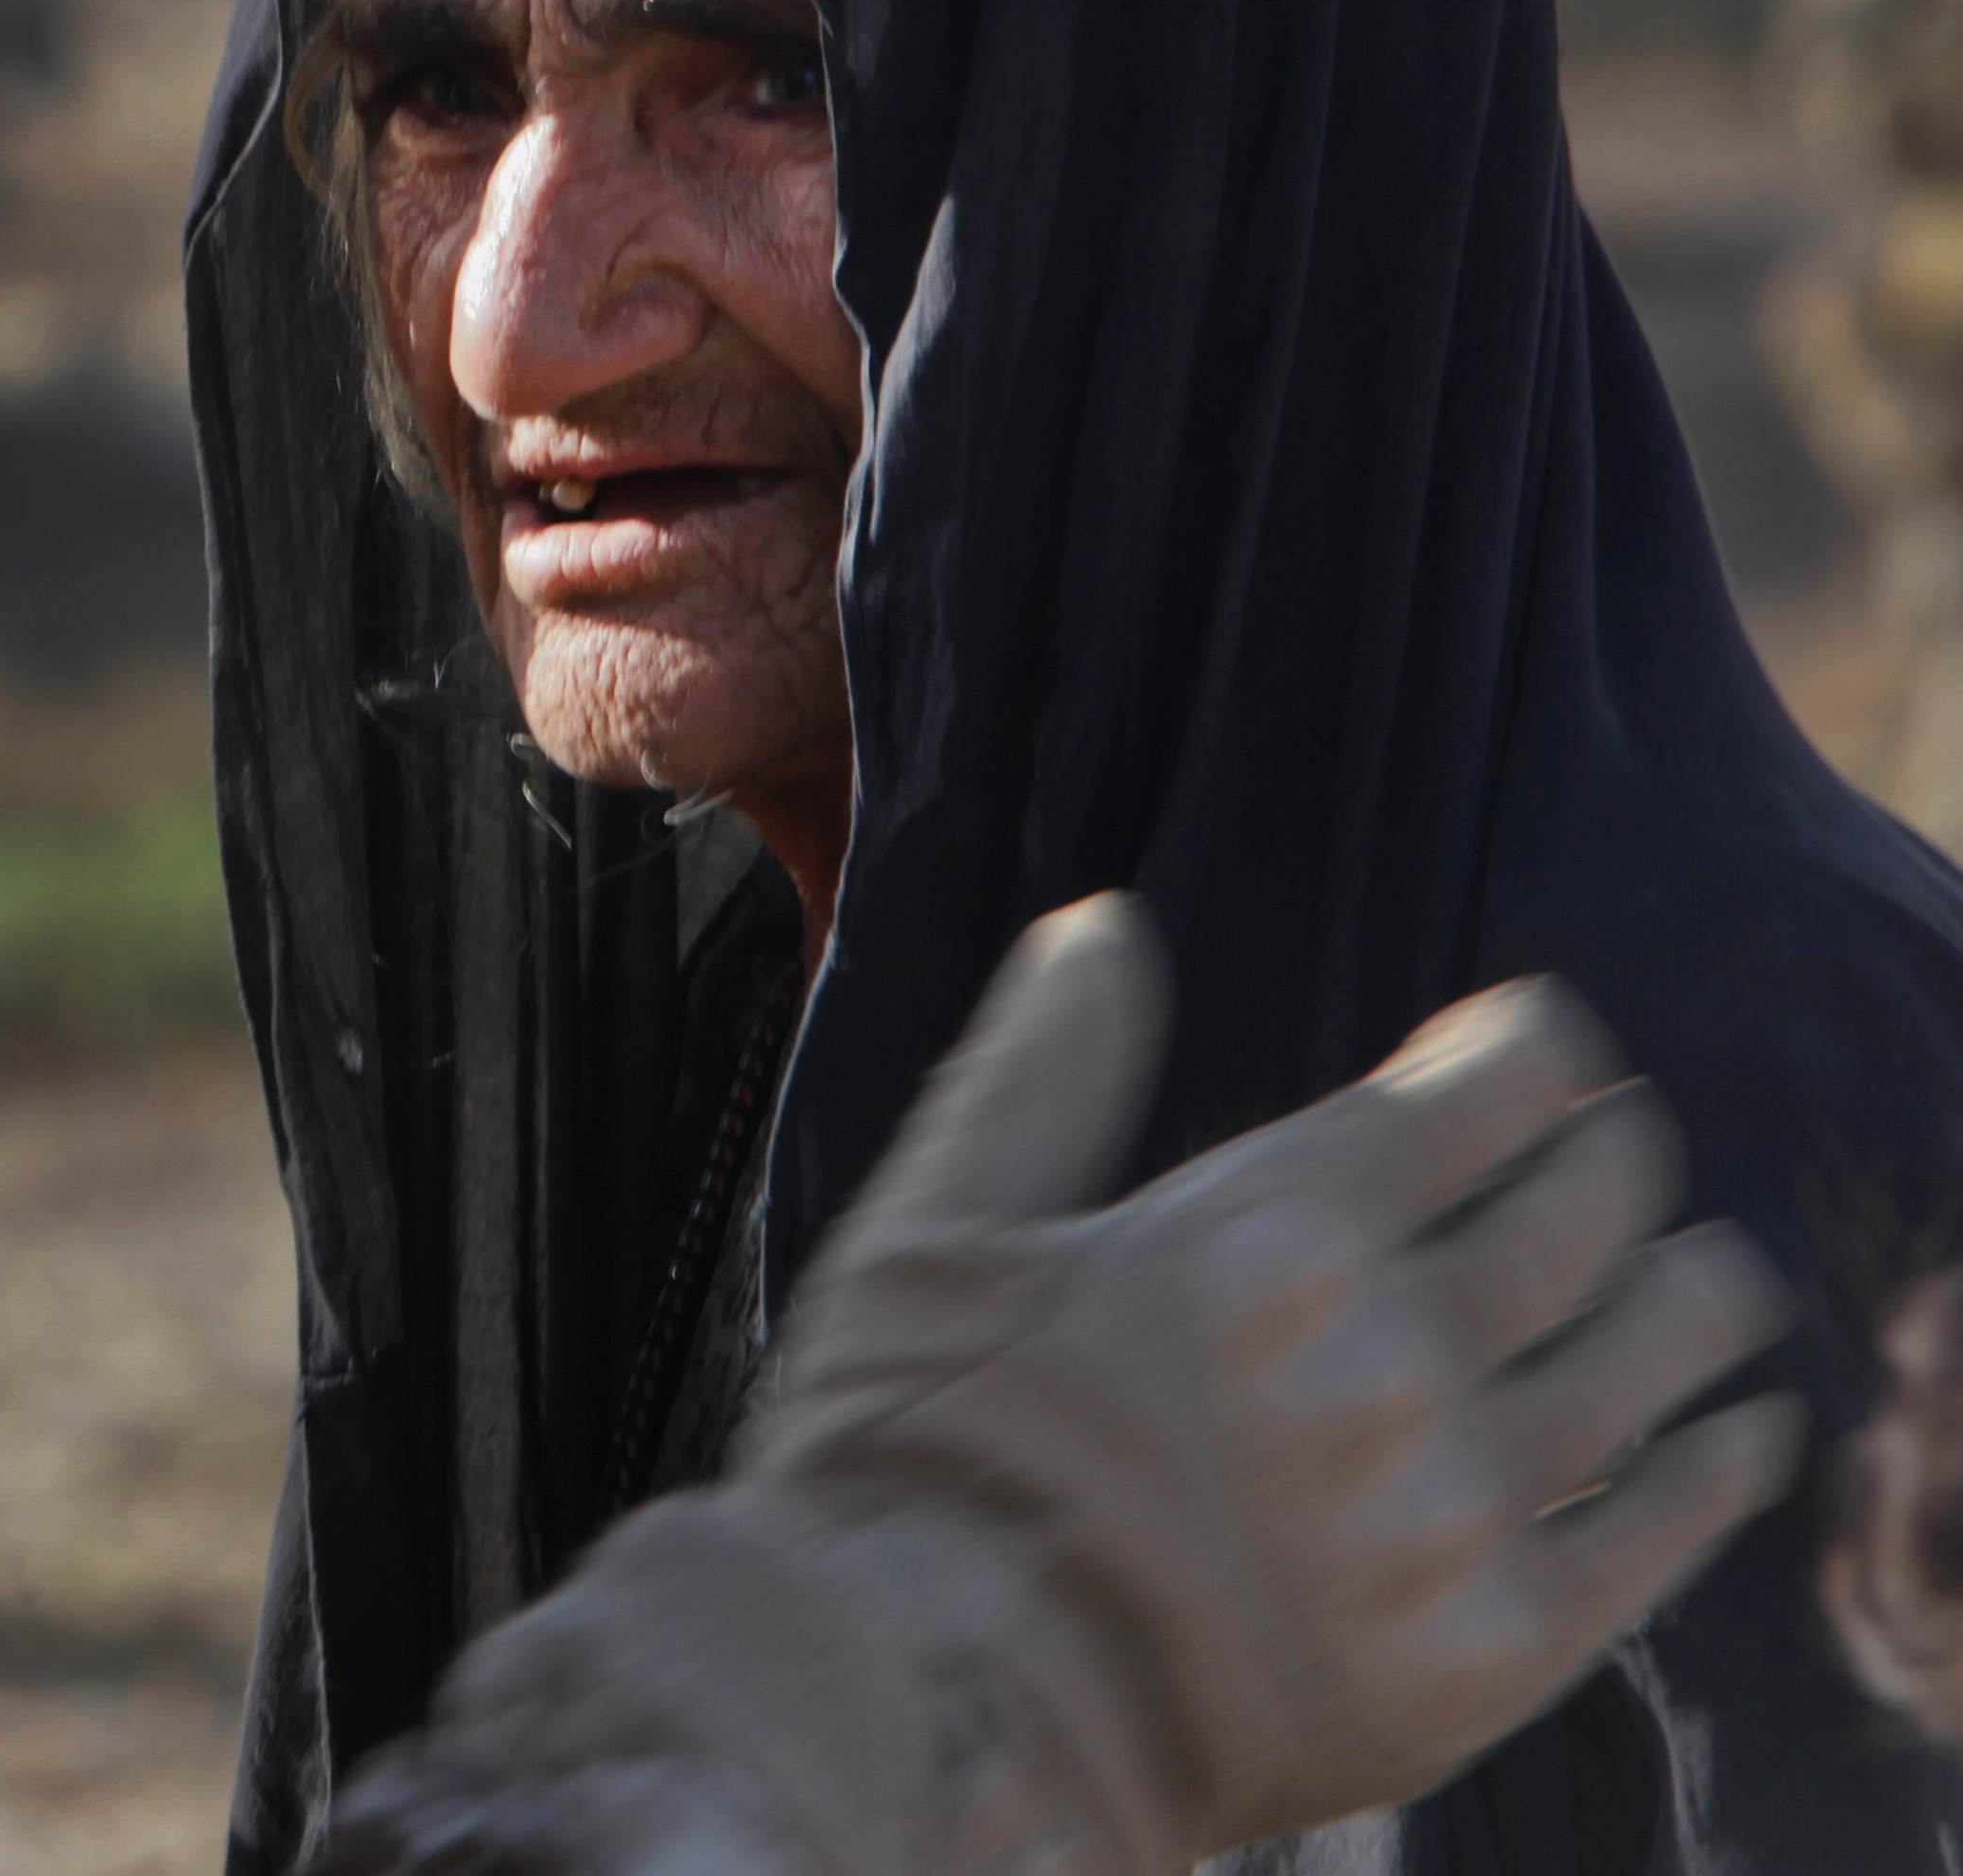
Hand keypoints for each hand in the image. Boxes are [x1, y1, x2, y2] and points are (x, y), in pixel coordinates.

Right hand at [326, 898, 1798, 1875]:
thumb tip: (1104, 925)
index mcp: (1257, 1238)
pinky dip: (1715, 1464)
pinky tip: (1733, 1432)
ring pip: (1650, 1357)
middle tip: (1624, 1150)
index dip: (1535, 1057)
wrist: (944, 1717)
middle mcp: (1385, 1358)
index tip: (1554, 1047)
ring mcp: (1452, 1509)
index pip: (1474, 1100)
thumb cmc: (910, 1462)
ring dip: (1696, 1296)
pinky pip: (1660, 1530)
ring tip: (1707, 1277)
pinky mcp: (1494, 1649)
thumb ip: (1036, 1075)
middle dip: (1618, 1160)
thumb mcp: (933, 1236)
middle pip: (1584, 1214)